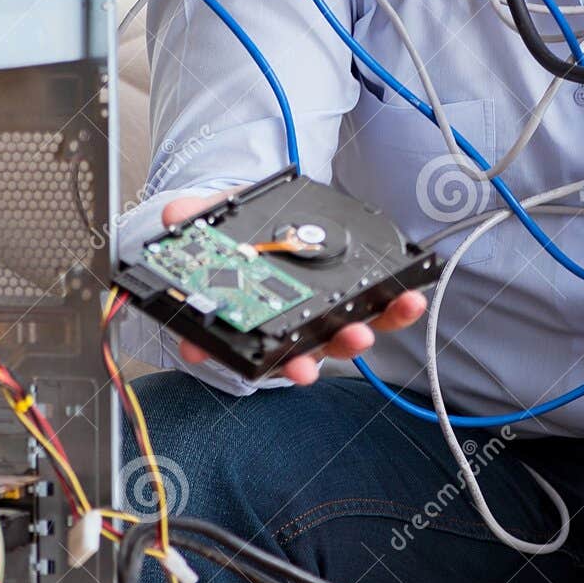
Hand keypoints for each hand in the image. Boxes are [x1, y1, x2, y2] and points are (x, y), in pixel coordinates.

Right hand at [159, 194, 427, 385]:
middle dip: (307, 361)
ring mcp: (326, 317)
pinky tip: (410, 296)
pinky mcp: (358, 297)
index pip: (251, 350)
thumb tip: (173, 216)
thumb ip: (194, 221)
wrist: (270, 219)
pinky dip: (396, 306)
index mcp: (255, 318)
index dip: (253, 361)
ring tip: (364, 330)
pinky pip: (380, 307)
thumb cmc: (238, 235)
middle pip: (302, 353)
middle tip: (308, 365)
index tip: (267, 366)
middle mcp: (292, 327)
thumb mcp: (214, 224)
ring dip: (356, 338)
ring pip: (342, 337)